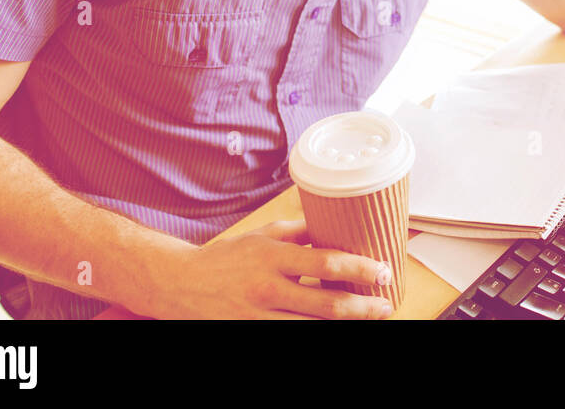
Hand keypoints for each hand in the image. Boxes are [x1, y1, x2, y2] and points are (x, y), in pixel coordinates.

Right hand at [135, 219, 393, 318]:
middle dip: (362, 307)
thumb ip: (300, 233)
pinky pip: (290, 335)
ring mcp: (258, 316)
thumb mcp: (263, 236)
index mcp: (274, 257)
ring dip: (345, 324)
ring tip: (368, 318)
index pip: (327, 263)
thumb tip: (336, 228)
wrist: (180, 284)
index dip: (360, 268)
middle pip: (326, 304)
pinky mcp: (252, 332)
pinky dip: (315, 331)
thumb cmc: (226, 258)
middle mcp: (268, 288)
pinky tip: (334, 328)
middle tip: (385, 304)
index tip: (383, 270)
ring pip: (311, 327)